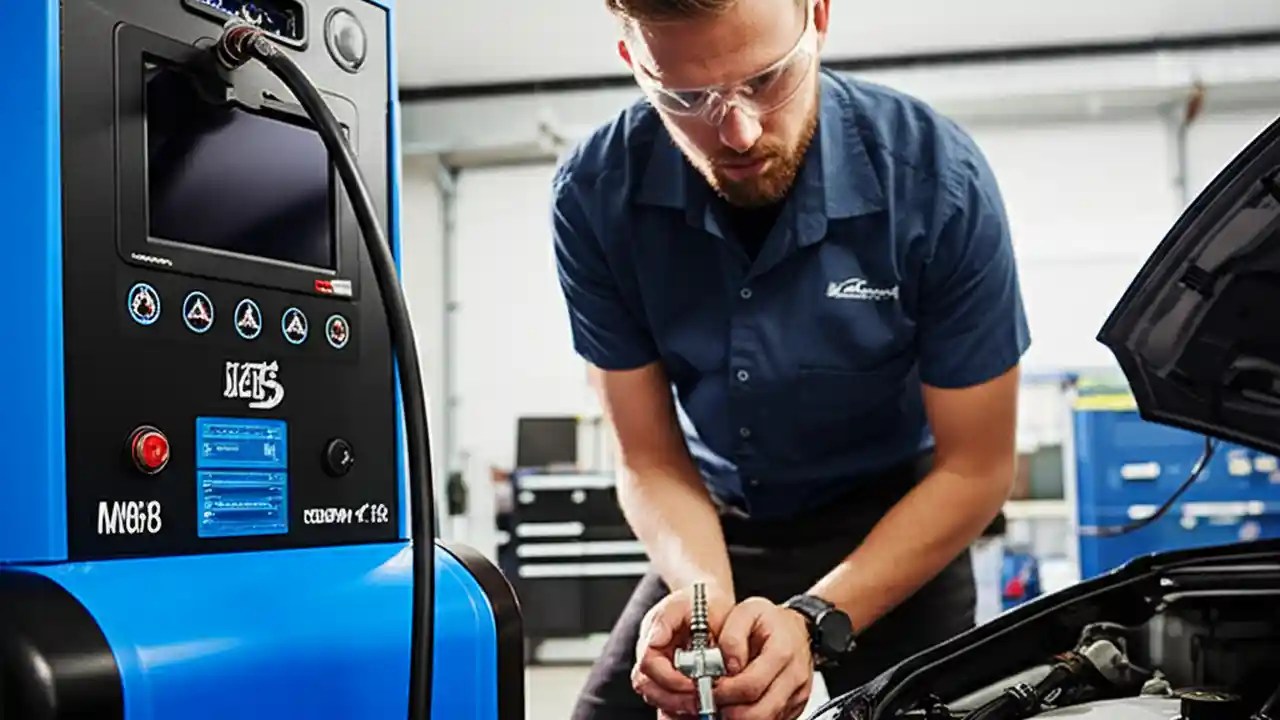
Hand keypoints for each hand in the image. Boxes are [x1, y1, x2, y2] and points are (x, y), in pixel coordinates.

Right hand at [631, 582, 735, 716]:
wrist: (713, 606)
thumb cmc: (701, 602)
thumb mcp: (689, 601)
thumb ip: (667, 618)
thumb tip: (654, 642)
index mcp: (651, 636)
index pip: (648, 665)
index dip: (670, 678)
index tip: (694, 683)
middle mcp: (652, 657)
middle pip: (648, 688)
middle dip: (674, 699)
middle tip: (700, 702)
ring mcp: (661, 672)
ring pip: (657, 699)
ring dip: (678, 707)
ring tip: (703, 707)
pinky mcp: (674, 684)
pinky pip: (669, 706)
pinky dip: (681, 712)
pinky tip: (698, 712)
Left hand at [713, 598, 814, 719]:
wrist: (796, 627)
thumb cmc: (771, 620)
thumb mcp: (747, 611)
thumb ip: (732, 636)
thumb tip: (727, 664)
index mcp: (782, 651)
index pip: (751, 685)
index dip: (726, 692)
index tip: (710, 687)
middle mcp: (794, 675)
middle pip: (761, 712)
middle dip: (731, 712)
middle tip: (714, 701)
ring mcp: (798, 694)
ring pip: (767, 719)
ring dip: (741, 716)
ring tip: (726, 702)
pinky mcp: (796, 705)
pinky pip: (773, 719)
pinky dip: (753, 716)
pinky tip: (740, 703)